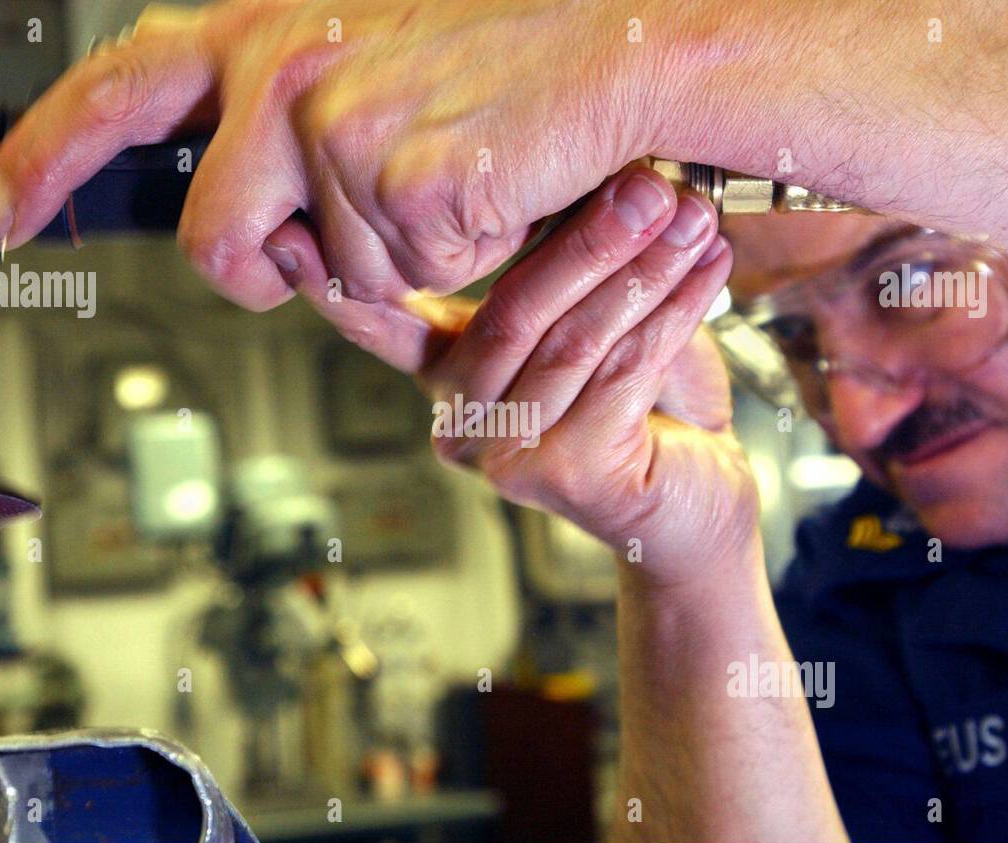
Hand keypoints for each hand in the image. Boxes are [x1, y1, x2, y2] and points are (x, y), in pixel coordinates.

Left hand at [0, 0, 668, 311]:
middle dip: (268, 275)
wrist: (615, 42)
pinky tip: (487, 187)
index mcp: (266, 29)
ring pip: (328, 271)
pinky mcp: (396, 178)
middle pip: (214, 241)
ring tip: (452, 176)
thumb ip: (285, 130)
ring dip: (394, 255)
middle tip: (330, 252)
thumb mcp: (366, 69)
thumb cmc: (502, 58)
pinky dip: (452, 258)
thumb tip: (267, 232)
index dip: (44, 157)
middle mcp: (282, 67)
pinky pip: (404, 275)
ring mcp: (336, 124)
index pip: (116, 92)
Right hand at [275, 165, 759, 584]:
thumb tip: (592, 176)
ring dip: (639, 269)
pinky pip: (623, 371)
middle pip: (511, 312)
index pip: (387, 324)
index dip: (348, 281)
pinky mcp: (564, 477)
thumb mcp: (596, 322)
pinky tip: (705, 271)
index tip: (303, 230)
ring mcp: (506, 457)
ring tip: (688, 219)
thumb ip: (569, 269)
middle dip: (587, 238)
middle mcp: (463, 423)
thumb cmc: (647, 408)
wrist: (699, 502)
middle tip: (645, 185)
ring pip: (570, 339)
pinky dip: (673, 313)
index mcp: (452, 379)